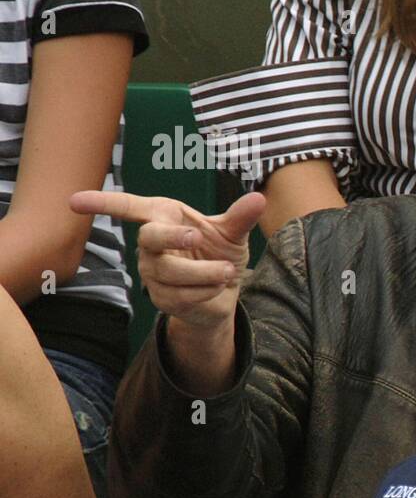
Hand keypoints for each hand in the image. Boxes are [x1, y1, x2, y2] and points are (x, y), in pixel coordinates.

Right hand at [69, 190, 264, 330]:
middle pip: (148, 238)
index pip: (129, 207)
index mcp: (164, 217)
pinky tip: (218, 288)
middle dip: (172, 236)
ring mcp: (152, 272)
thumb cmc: (220, 253)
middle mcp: (151, 244)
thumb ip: (241, 217)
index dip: (103, 203)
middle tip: (197, 236)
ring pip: (170, 272)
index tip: (74, 201)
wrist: (225, 292)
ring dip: (205, 272)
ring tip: (228, 270)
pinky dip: (206, 291)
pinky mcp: (160, 298)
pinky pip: (180, 295)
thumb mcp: (233, 233)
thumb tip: (259, 198)